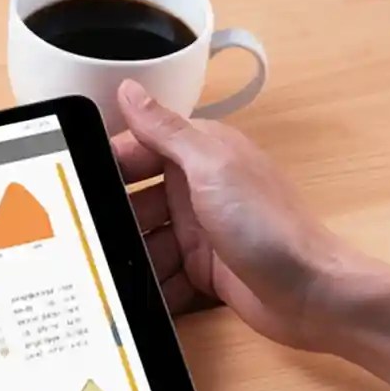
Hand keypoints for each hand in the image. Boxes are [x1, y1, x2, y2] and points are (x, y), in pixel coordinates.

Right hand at [113, 79, 385, 350]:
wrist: (314, 295)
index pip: (137, 151)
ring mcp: (201, 233)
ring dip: (132, 262)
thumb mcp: (210, 168)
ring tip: (114, 277)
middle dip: (114, 224)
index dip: (108, 168)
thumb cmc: (271, 228)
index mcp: (200, 155)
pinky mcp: (204, 271)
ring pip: (145, 243)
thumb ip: (166, 130)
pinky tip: (140, 301)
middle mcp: (198, 191)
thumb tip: (129, 90)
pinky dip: (152, 290)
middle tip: (88, 242)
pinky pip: (163, 277)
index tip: (75, 186)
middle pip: (135, 203)